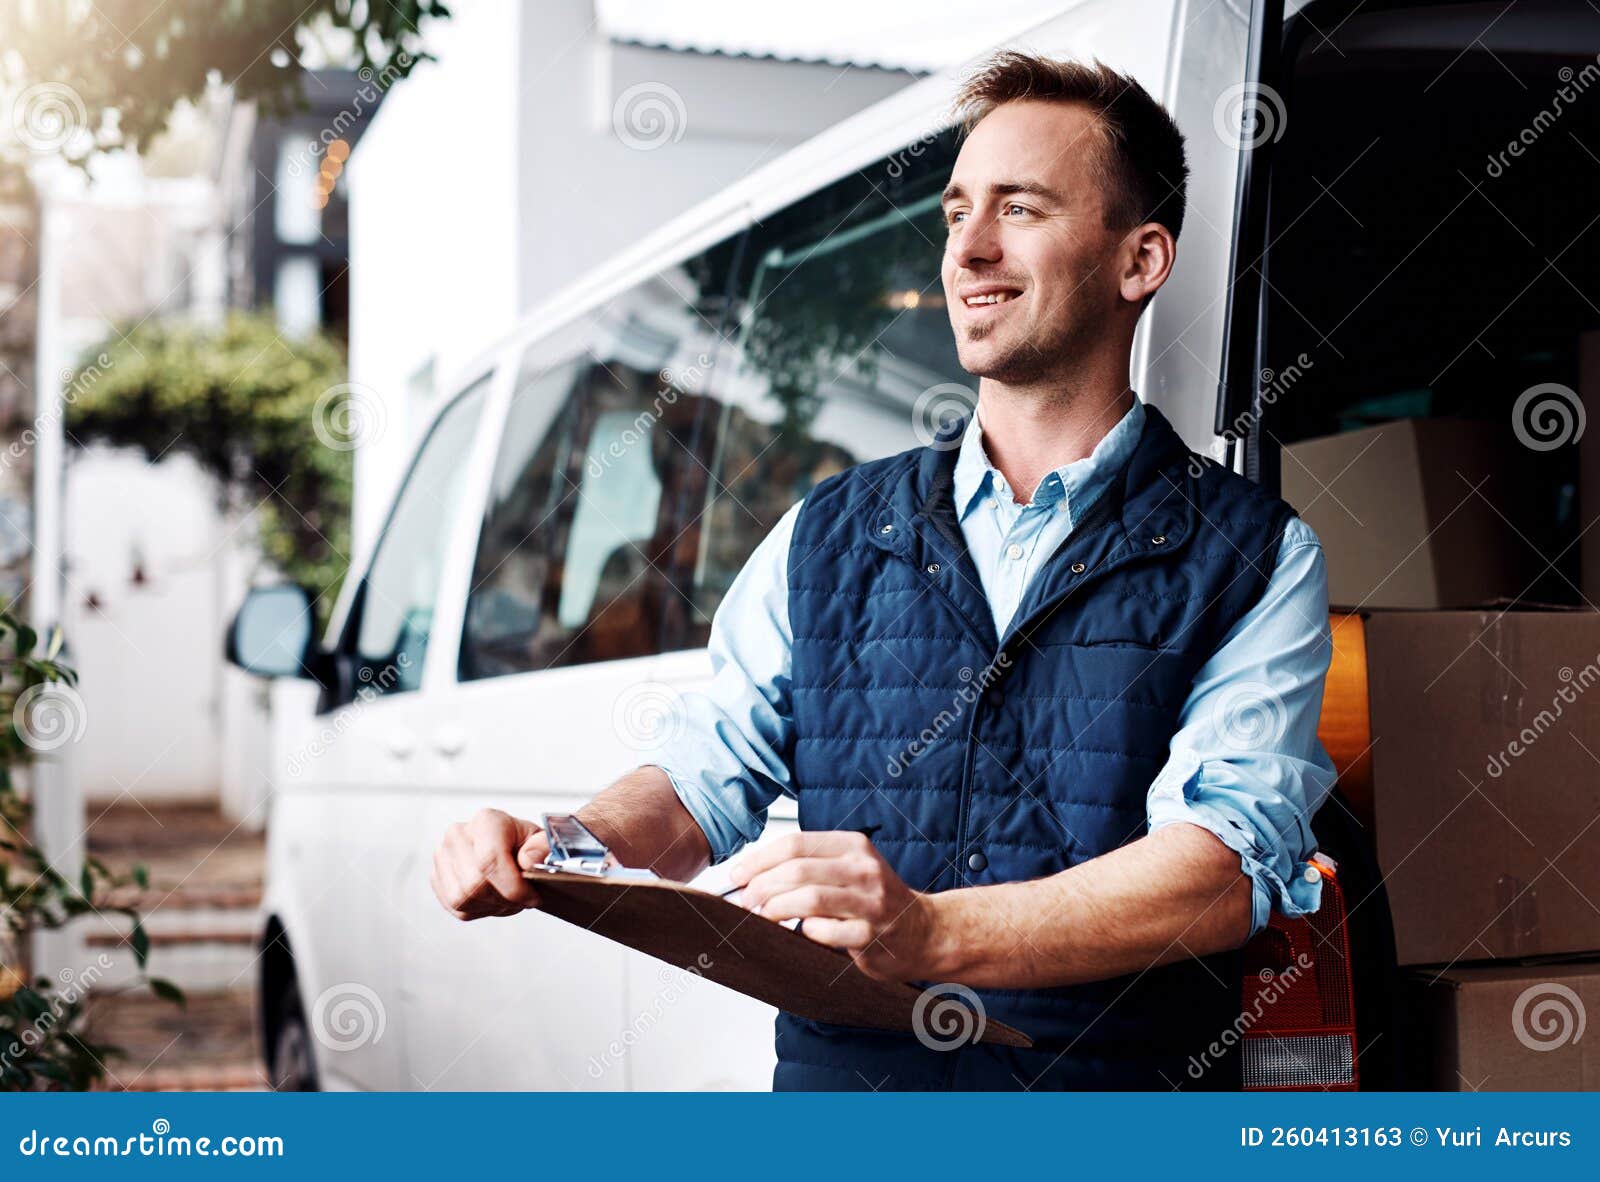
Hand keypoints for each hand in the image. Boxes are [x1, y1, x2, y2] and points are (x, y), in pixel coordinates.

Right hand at [431, 808, 546, 919]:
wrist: (510, 845)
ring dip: (492, 906)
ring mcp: (443, 856)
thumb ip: (544, 847)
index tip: (532, 896)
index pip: (489, 861)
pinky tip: (494, 899)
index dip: (513, 887)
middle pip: (475, 884)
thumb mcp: (545, 841)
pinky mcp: (437, 878)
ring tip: (509, 896)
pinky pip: (457, 908)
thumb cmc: (527, 844)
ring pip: (463, 899)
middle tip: (524, 897)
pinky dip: (480, 910)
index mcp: (486, 821)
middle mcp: (457, 835)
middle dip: (504, 899)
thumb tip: (528, 859)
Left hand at [728, 831, 942, 981]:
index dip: (759, 859)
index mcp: (854, 846)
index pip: (796, 844)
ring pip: (809, 898)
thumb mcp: (849, 868)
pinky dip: (806, 932)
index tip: (737, 874)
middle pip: (798, 870)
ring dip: (776, 908)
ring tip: (762, 916)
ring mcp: (870, 903)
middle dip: (762, 886)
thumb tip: (753, 873)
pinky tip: (803, 933)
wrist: (923, 931)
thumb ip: (810, 866)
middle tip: (745, 901)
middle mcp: (864, 870)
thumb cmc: (875, 900)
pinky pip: (824, 932)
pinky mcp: (870, 936)